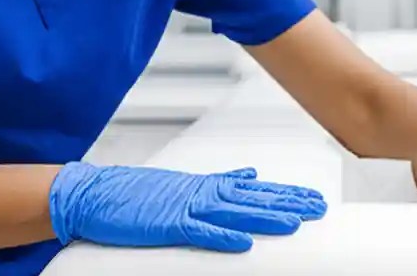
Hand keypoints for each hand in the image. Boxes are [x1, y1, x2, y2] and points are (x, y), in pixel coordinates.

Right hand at [48, 162, 326, 252]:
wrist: (96, 192)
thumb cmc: (138, 193)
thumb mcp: (187, 184)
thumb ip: (220, 181)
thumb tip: (249, 175)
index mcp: (208, 186)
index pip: (257, 191)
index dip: (287, 195)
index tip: (314, 199)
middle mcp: (203, 194)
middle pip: (254, 200)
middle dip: (288, 204)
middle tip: (319, 208)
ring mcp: (186, 208)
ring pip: (235, 214)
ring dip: (265, 218)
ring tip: (294, 223)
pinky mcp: (168, 224)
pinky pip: (199, 232)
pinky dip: (222, 237)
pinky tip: (244, 242)